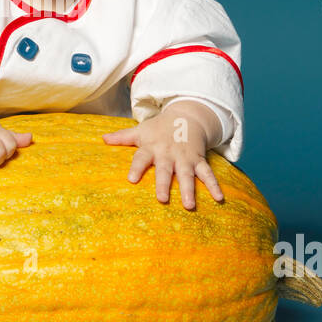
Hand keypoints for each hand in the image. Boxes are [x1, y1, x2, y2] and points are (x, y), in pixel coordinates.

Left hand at [101, 102, 224, 209]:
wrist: (187, 116)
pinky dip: (214, 185)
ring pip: (187, 174)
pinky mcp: (199, 160)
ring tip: (189, 206)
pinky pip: (207, 173)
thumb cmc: (160, 128)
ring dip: (189, 189)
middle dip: (163, 184)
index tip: (131, 180)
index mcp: (152, 147)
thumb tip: (102, 139)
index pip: (141, 158)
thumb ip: (123, 137)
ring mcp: (185, 158)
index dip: (137, 168)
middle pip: (165, 170)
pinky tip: (219, 198)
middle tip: (162, 199)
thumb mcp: (141, 130)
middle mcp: (168, 154)